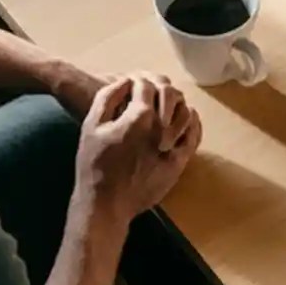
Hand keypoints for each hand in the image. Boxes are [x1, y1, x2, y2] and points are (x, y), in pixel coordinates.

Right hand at [75, 77, 203, 221]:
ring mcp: (174, 146)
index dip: (137, 81)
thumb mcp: (91, 126)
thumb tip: (126, 81)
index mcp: (139, 116)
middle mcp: (161, 128)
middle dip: (158, 88)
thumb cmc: (93, 164)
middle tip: (150, 91)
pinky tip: (186, 119)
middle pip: (169, 94)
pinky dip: (192, 123)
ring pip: (185, 112)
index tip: (133, 84)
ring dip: (176, 103)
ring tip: (167, 103)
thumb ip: (108, 98)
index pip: (145, 86)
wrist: (106, 203)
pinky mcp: (179, 162)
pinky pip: (194, 136)